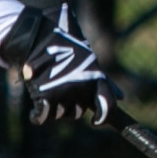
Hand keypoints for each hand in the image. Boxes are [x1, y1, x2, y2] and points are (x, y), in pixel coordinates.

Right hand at [0, 0, 119, 125]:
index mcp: (96, 78)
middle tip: (57, 90)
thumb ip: (105, 82)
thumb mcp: (90, 61)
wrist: (38, 34)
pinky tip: (34, 113)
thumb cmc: (64, 45)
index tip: (95, 123)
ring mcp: (64, 93)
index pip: (107, 105)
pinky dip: (37, 116)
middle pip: (78, 112)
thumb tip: (122, 98)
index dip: (103, 117)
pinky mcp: (45, 96)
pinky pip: (43, 117)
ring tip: (44, 91)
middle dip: (68, 106)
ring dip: (52, 108)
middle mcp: (82, 87)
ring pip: (61, 115)